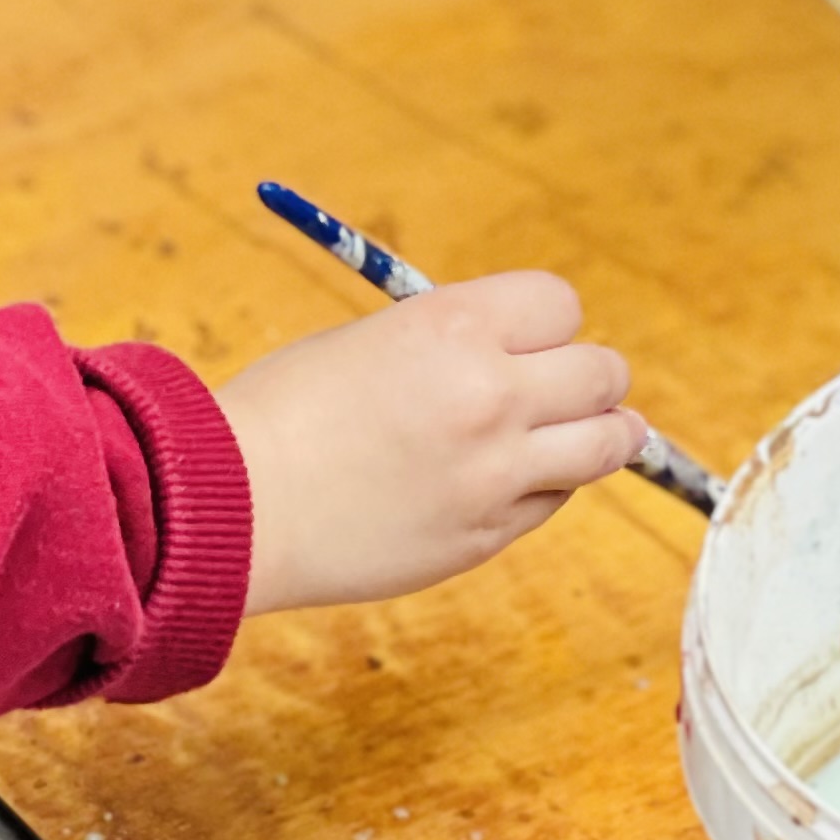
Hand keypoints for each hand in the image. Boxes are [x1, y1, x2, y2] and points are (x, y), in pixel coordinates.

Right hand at [218, 269, 644, 613]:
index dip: (547, 322)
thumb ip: (452, 343)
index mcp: (456, 326)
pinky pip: (554, 501)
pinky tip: (511, 483)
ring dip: (604, 433)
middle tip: (571, 388)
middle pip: (602, 372)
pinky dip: (545, 488)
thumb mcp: (372, 340)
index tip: (533, 338)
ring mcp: (496, 471)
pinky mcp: (486, 534)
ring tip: (593, 434)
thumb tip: (512, 353)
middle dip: (589, 376)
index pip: (561, 305)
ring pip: (608, 443)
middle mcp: (492, 393)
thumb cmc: (285, 411)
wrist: (232, 506)